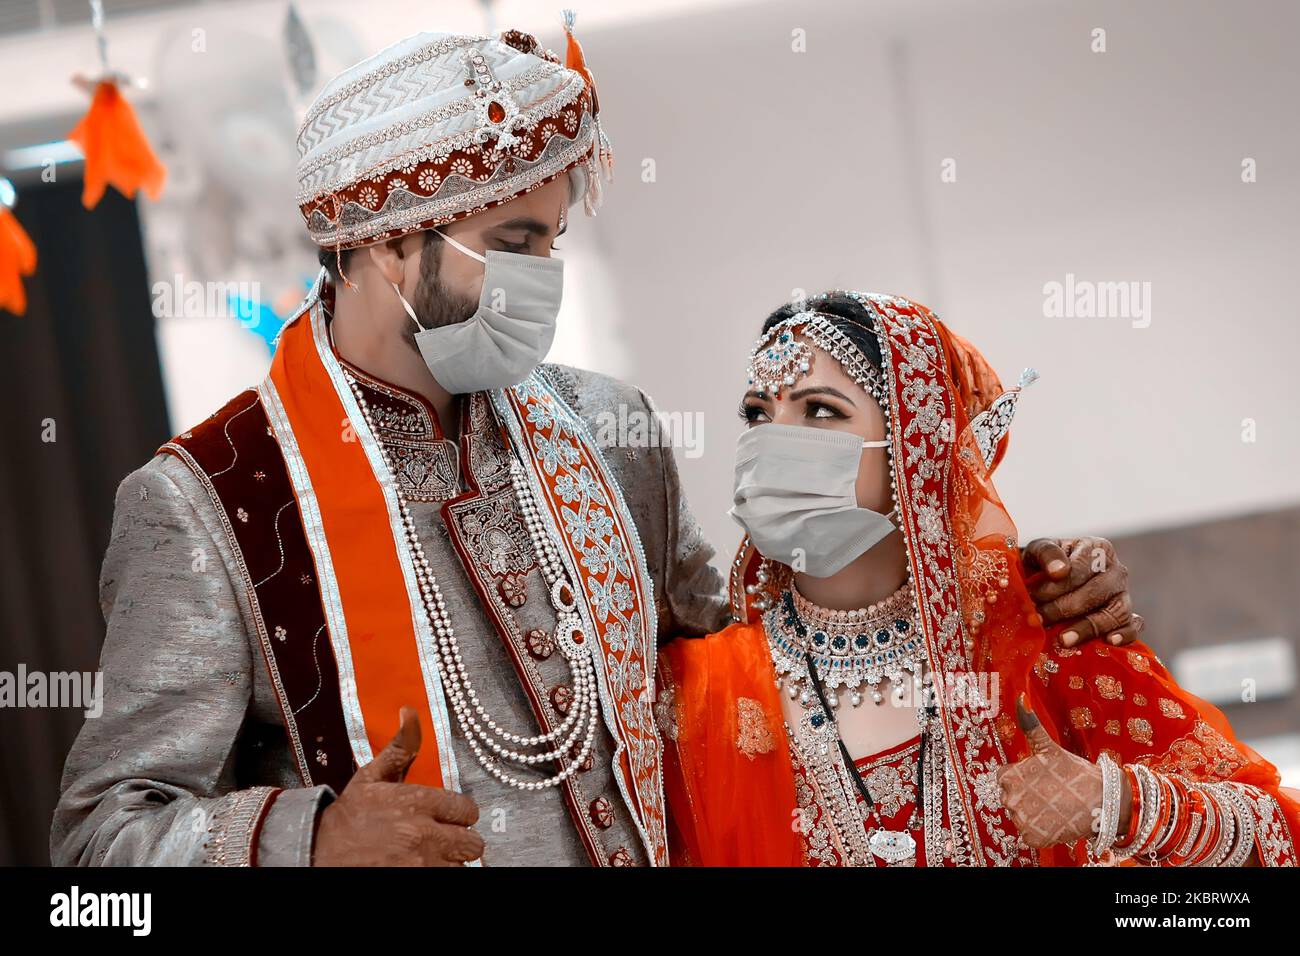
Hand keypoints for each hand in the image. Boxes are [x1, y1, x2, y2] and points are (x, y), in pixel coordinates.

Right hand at [313, 706, 483, 865]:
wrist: (317, 853)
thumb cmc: (346, 818)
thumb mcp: (371, 777)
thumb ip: (400, 748)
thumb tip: (410, 713)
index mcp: (418, 802)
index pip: (467, 810)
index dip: (459, 815)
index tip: (448, 818)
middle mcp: (425, 834)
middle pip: (472, 843)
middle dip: (459, 841)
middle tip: (442, 840)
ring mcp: (421, 864)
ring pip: (460, 864)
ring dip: (449, 861)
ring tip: (429, 855)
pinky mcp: (416, 882)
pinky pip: (446, 878)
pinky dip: (438, 873)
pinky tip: (420, 866)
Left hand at [995, 696, 1113, 848]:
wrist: (1102, 801)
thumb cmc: (1074, 772)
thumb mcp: (1049, 747)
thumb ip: (1030, 724)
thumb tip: (1020, 697)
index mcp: (1008, 775)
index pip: (1005, 777)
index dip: (1023, 776)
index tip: (1040, 777)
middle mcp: (1009, 799)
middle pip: (1010, 797)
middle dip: (1026, 794)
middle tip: (1050, 792)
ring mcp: (1020, 820)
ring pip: (1019, 815)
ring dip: (1033, 812)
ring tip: (1054, 805)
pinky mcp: (1032, 838)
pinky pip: (1028, 834)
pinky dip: (1040, 829)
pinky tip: (1054, 819)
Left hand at [1022, 536, 1142, 646]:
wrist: (1048, 581)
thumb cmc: (1044, 564)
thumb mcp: (1038, 551)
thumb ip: (1046, 553)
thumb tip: (1058, 571)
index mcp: (1097, 549)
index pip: (1079, 569)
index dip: (1054, 586)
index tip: (1032, 597)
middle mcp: (1116, 570)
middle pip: (1096, 592)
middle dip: (1064, 608)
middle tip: (1040, 619)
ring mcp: (1124, 594)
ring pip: (1116, 612)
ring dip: (1088, 628)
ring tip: (1064, 640)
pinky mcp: (1128, 616)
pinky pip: (1134, 626)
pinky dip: (1125, 634)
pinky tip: (1108, 642)